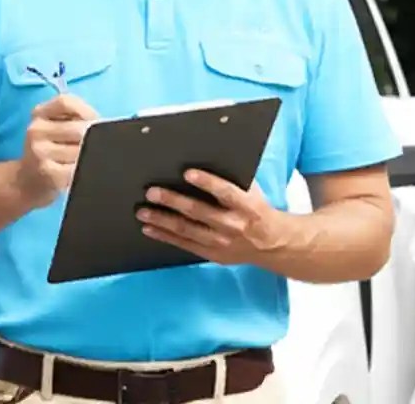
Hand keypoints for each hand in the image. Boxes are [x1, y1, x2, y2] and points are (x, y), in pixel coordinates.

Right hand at [16, 94, 98, 207]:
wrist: (26, 181)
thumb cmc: (51, 150)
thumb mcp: (55, 126)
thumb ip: (76, 118)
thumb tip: (103, 124)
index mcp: (39, 113)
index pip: (66, 102)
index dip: (86, 111)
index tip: (94, 122)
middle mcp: (36, 130)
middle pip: (79, 129)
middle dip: (95, 138)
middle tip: (96, 146)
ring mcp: (40, 152)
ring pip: (81, 150)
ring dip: (91, 156)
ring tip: (85, 160)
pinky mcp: (48, 173)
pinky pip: (78, 168)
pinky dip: (86, 171)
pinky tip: (81, 172)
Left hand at [136, 169, 291, 266]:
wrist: (271, 243)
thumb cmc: (255, 208)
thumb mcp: (251, 190)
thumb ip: (231, 178)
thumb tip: (202, 158)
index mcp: (247, 205)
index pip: (226, 192)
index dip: (207, 182)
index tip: (187, 172)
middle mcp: (233, 225)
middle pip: (199, 212)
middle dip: (173, 201)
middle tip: (151, 192)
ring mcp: (221, 243)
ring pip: (187, 230)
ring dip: (162, 220)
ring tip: (142, 211)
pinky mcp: (212, 254)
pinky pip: (184, 245)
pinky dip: (164, 236)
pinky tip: (149, 228)